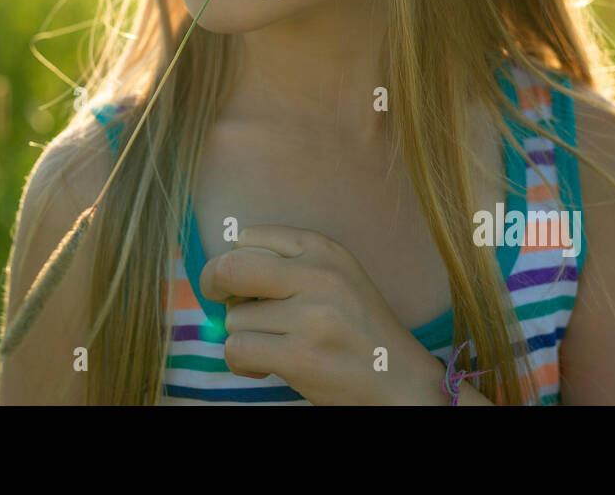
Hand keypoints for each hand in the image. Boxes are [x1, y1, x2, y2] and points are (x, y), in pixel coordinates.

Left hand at [199, 224, 439, 404]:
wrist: (401, 379)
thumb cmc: (356, 329)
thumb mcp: (334, 276)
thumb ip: (286, 264)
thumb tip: (220, 270)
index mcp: (324, 248)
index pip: (249, 236)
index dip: (234, 260)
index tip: (240, 282)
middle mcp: (319, 274)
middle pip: (230, 267)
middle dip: (213, 285)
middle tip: (220, 300)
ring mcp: (311, 315)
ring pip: (234, 318)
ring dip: (243, 336)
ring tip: (274, 345)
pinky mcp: (301, 355)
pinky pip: (238, 348)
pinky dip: (243, 362)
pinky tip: (266, 366)